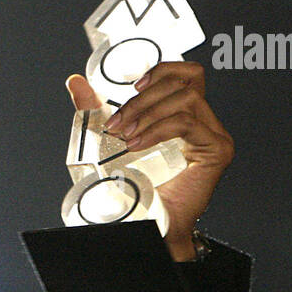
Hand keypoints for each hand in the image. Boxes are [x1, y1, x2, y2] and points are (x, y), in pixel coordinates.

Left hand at [66, 63, 233, 260]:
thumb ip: (95, 109)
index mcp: (186, 114)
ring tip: (127, 137)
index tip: (134, 87)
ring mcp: (214, 135)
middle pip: (184, 83)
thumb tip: (75, 81)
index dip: (164, 71)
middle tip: (118, 124)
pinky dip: (158, 130)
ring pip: (186, 99)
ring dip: (149, 113)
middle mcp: (205, 121)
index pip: (189, 74)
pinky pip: (187, 123)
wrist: (148, 221)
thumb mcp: (108, 139)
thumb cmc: (133, 185)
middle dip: (144, 99)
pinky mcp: (217, 150)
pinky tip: (138, 144)